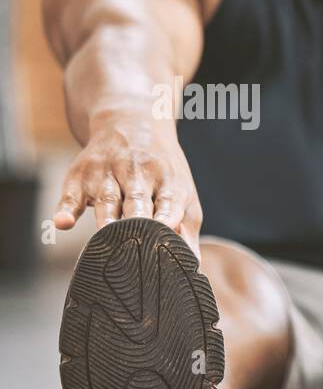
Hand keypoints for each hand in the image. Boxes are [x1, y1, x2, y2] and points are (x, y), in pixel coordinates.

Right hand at [53, 120, 202, 254]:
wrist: (133, 124)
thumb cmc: (163, 173)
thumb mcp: (182, 193)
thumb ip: (186, 229)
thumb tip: (192, 265)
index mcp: (168, 182)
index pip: (169, 204)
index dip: (167, 224)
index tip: (165, 246)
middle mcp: (139, 175)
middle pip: (138, 204)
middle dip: (137, 226)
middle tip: (137, 253)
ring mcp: (108, 173)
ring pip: (108, 200)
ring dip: (107, 222)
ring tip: (106, 244)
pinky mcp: (81, 175)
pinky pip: (72, 194)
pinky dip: (67, 208)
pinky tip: (62, 223)